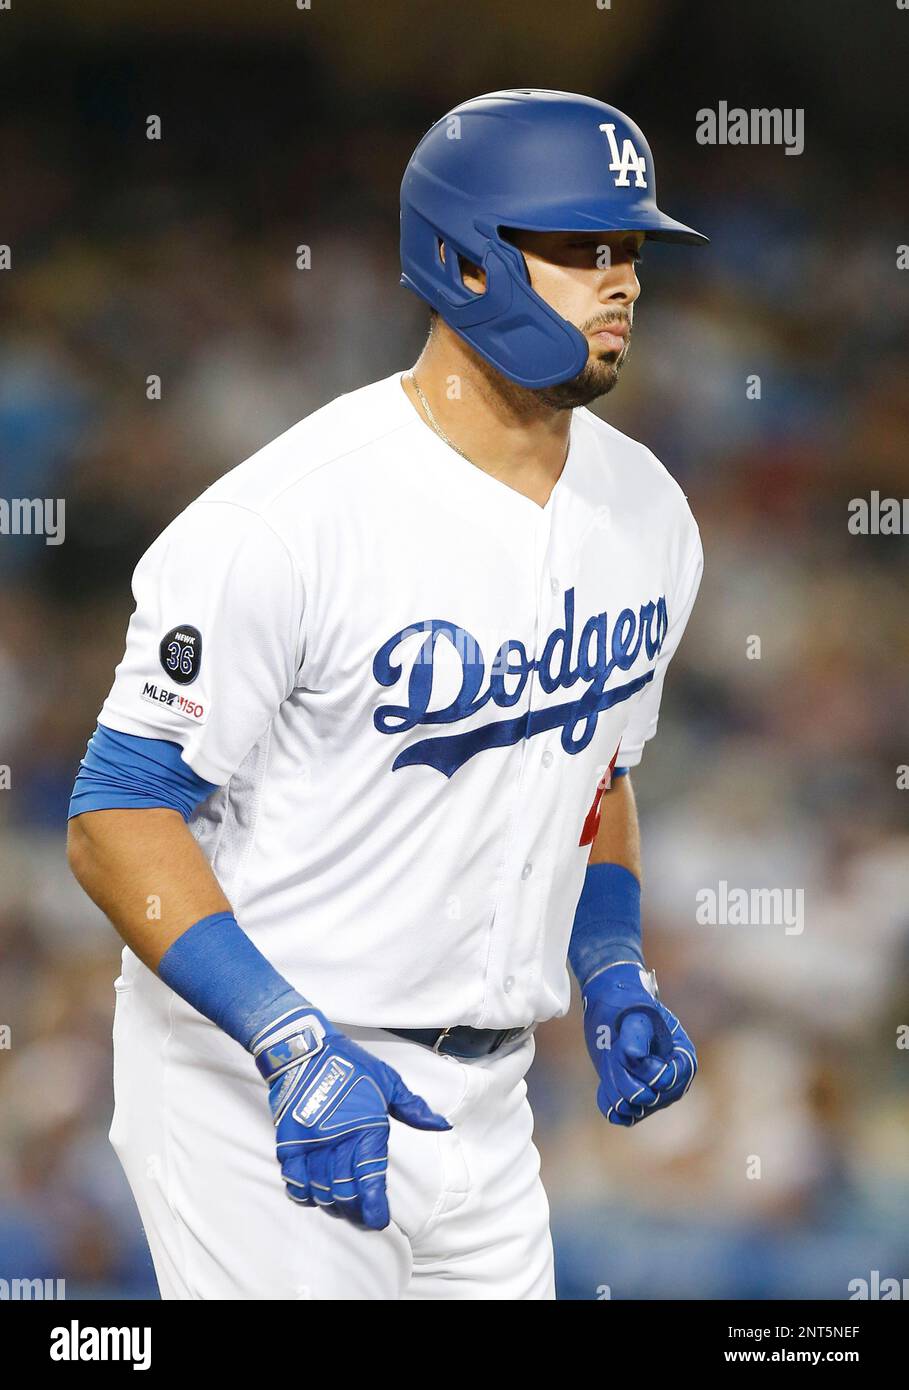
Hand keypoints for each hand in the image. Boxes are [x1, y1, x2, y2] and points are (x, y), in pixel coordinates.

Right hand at [252, 1006, 449, 1227]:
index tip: (379, 1220)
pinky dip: (304, 1194)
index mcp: (366, 1127)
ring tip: (342, 1206)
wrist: (304, 1049)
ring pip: (320, 1191)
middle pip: (344, 1193)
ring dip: (332, 1205)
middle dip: (356, 1212)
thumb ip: (413, 1109)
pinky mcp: (289, 1143)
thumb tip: (442, 1126)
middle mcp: (337, 1140)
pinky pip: (294, 1181)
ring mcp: (310, 1144)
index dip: (374, 1207)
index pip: (370, 1179)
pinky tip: (315, 1194)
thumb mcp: (387, 1081)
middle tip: (364, 1217)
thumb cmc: (349, 1064)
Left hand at [581, 962, 696, 1125]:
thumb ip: (636, 1035)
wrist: (613, 1007)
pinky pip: (621, 1116)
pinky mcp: (635, 1102)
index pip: (666, 1082)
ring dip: (613, 1086)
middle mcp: (673, 1083)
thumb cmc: (629, 1006)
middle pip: (647, 1098)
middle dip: (624, 1075)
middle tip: (616, 1050)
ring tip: (611, 1061)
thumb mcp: (635, 1013)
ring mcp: (655, 1095)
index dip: (644, 1070)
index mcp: (683, 1060)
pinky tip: (605, 1080)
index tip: (629, 1049)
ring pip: (631, 1109)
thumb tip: (633, 1058)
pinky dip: (608, 1101)